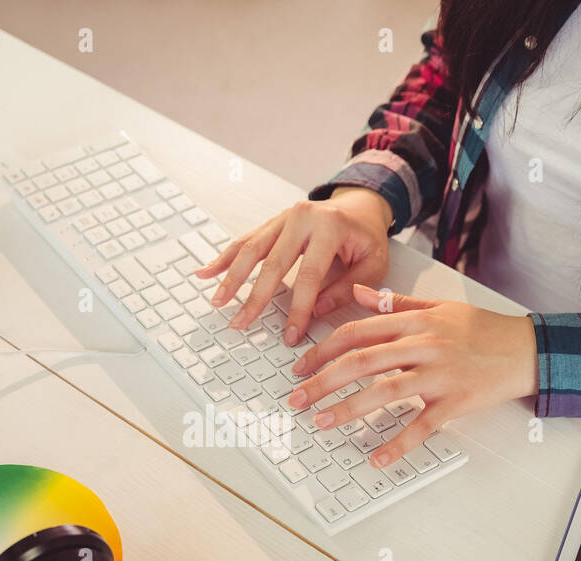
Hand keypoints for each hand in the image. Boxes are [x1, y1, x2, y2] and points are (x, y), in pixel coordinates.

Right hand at [193, 187, 392, 345]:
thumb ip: (349, 287)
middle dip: (255, 297)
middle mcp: (302, 217)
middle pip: (272, 263)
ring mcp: (283, 217)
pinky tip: (206, 272)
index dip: (298, 309)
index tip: (291, 334)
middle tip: (241, 323)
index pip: (308, 275)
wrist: (361, 204)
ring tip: (218, 301)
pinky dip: (224, 258)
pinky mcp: (272, 223)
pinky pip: (245, 241)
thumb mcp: (374, 263)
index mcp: (330, 226)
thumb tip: (317, 310)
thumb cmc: (367, 236)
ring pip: (251, 249)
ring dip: (231, 277)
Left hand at [287, 285, 538, 467]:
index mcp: (414, 321)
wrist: (526, 349)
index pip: (357, 332)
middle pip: (361, 361)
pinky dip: (397, 444)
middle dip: (322, 381)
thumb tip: (354, 293)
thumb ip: (393, 303)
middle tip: (297, 399)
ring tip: (322, 423)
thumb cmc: (481, 330)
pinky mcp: (456, 401)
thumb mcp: (437, 307)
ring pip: (385, 391)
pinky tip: (376, 458)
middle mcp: (423, 344)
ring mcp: (439, 374)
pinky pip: (421, 426)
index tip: (300, 367)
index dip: (323, 350)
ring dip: (348, 410)